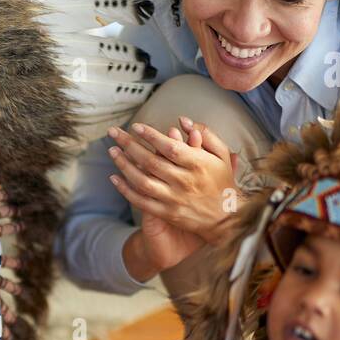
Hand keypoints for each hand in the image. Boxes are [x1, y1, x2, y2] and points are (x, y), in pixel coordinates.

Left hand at [108, 116, 243, 246]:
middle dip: (128, 144)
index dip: (150, 136)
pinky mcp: (166, 213)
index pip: (169, 147)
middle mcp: (184, 181)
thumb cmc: (223, 181)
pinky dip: (125, 190)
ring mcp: (174, 199)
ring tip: (112, 151)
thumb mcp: (221, 155)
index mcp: (198, 164)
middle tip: (113, 133)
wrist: (226, 218)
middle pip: (150, 161)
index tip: (135, 126)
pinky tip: (114, 178)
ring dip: (124, 165)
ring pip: (142, 181)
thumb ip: (205, 134)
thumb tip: (183, 121)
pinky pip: (141, 201)